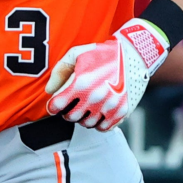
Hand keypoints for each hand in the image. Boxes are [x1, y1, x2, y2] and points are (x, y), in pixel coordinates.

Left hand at [44, 20, 168, 130]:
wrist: (133, 55)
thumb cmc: (102, 54)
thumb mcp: (77, 54)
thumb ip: (60, 71)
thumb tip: (49, 91)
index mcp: (81, 82)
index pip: (57, 106)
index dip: (53, 106)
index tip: (55, 104)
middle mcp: (95, 97)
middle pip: (70, 117)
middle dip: (67, 112)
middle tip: (71, 104)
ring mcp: (109, 106)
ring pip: (87, 124)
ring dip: (82, 118)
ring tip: (85, 107)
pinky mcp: (121, 111)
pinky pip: (103, 128)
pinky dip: (98, 123)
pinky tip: (98, 112)